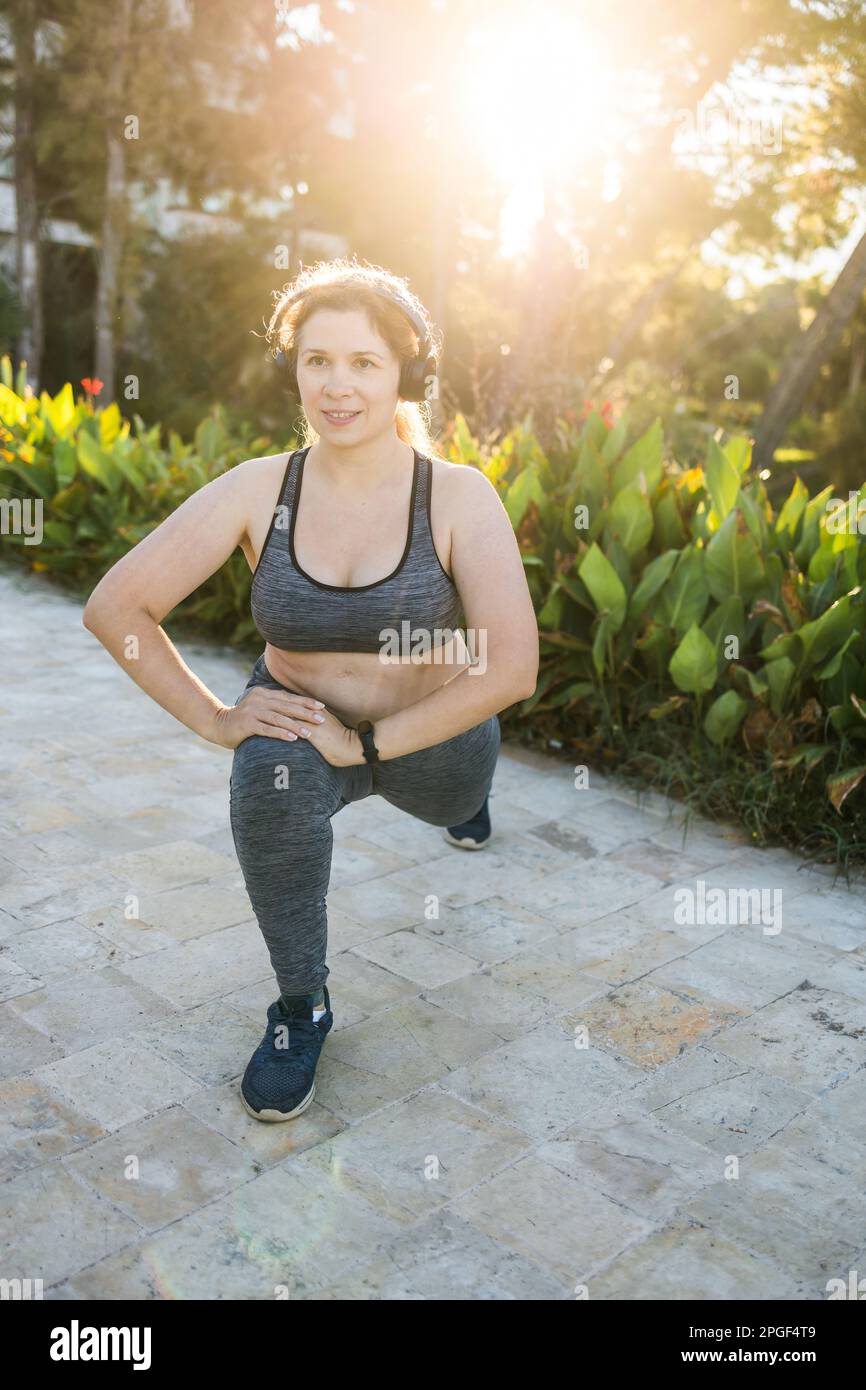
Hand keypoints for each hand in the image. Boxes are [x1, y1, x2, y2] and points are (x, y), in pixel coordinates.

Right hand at [213, 685, 362, 765]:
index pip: (289, 697)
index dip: (306, 702)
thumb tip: (297, 709)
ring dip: (296, 726)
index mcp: (264, 693)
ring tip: (310, 733)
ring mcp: (252, 711)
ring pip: (278, 718)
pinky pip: (267, 729)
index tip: (322, 707)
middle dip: (306, 713)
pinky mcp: (246, 724)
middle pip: (287, 706)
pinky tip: (292, 738)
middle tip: (322, 719)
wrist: (218, 725)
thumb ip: (274, 706)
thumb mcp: (259, 709)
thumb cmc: (244, 720)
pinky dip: (281, 733)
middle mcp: (259, 700)